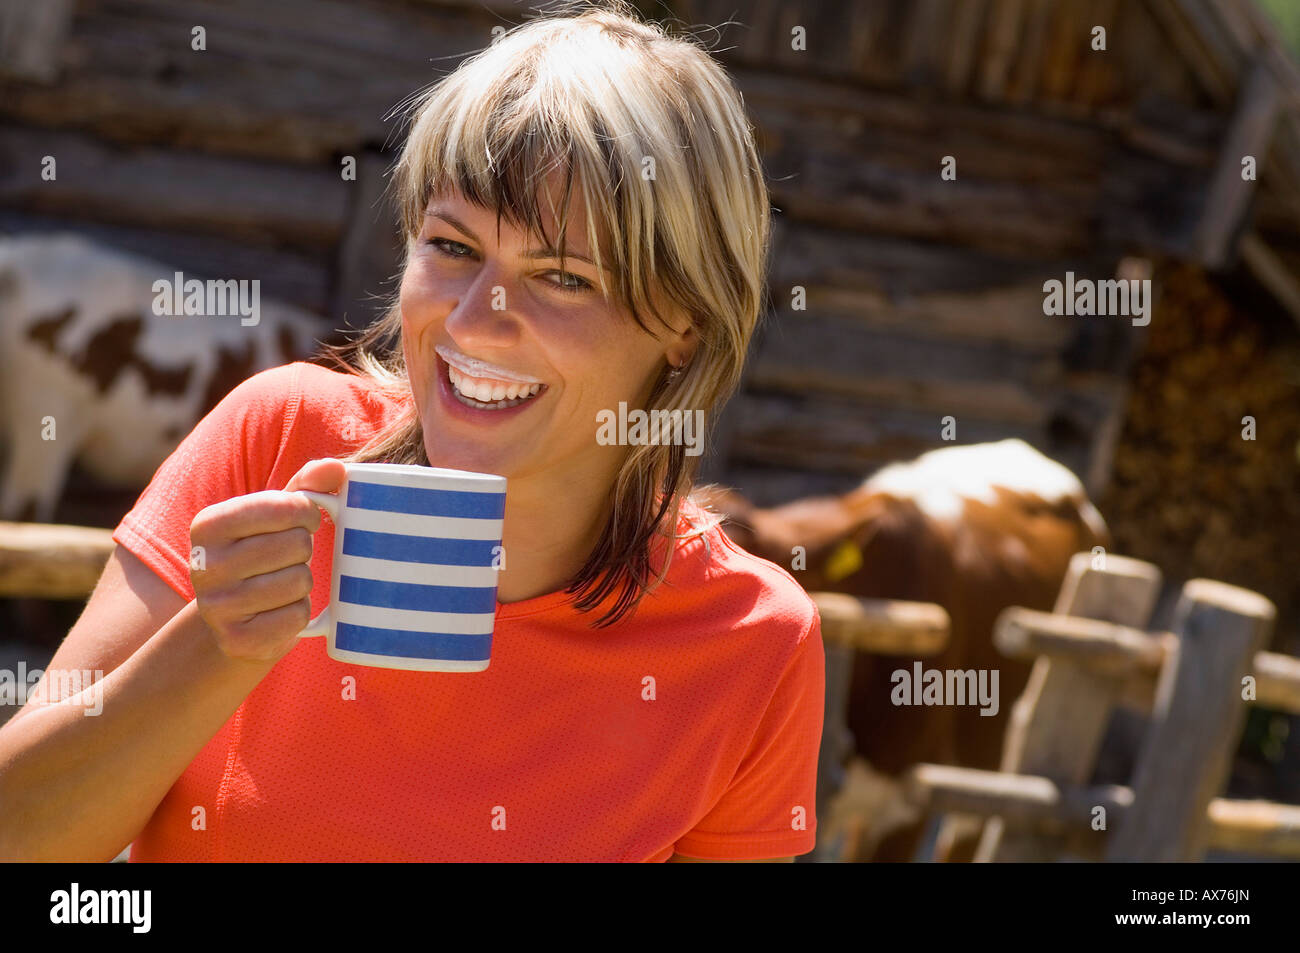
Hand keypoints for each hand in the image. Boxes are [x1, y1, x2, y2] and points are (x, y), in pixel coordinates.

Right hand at [189, 458, 344, 661]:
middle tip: (287, 557)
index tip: (304, 520)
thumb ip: (307, 485)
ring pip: (299, 581)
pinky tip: (279, 610)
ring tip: (282, 582)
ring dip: (302, 581)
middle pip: (297, 544)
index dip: (307, 512)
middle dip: (304, 550)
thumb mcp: (277, 514)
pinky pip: (297, 616)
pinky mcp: (236, 640)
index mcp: (208, 524)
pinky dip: (299, 612)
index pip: (284, 506)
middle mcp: (203, 564)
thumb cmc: (263, 552)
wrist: (236, 619)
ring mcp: (216, 606)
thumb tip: (336, 468)